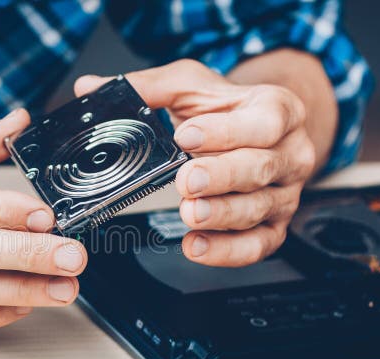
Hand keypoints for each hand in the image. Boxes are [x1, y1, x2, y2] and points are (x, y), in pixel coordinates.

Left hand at [75, 60, 315, 266]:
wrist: (260, 132)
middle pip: (262, 168)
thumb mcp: (190, 86)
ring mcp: (284, 193)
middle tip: (187, 181)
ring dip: (222, 215)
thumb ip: (146, 87)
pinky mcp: (274, 225)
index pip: (263, 122)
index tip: (187, 136)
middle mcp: (289, 153)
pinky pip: (257, 245)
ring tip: (189, 215)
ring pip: (259, 208)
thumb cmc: (226, 109)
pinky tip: (197, 246)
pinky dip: (227, 251)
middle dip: (221, 176)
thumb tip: (90, 88)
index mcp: (277, 110)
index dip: (226, 132)